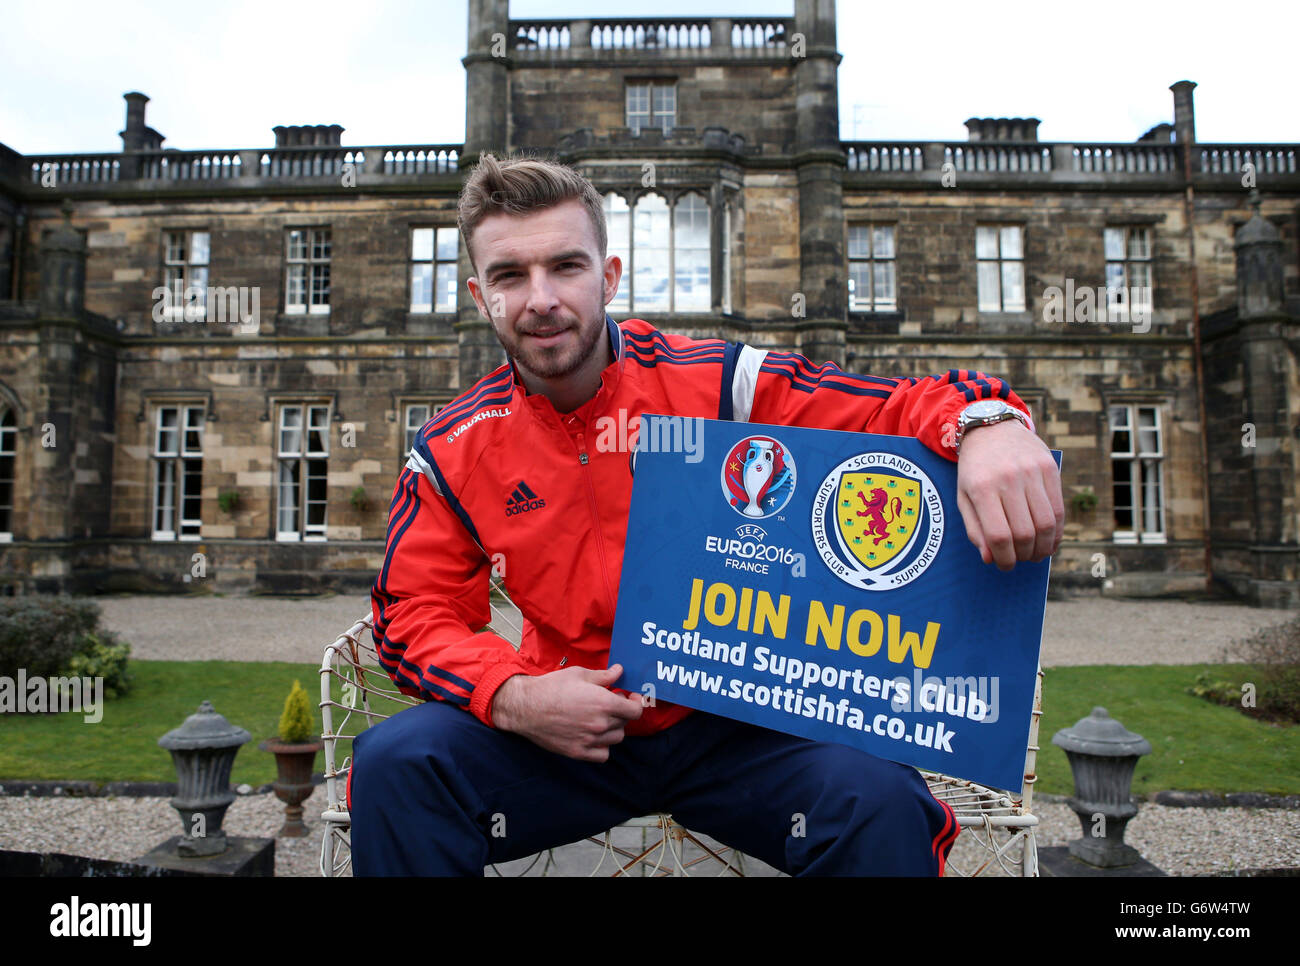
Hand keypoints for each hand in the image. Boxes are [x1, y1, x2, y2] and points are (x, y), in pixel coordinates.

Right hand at [491, 664, 643, 761]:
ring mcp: (590, 741)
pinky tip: (593, 734)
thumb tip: (619, 671)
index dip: (636, 703)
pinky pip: (603, 754)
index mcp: (604, 703)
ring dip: (613, 728)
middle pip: (625, 723)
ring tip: (599, 717)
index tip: (630, 697)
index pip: (636, 710)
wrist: (526, 707)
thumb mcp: (579, 674)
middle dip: (621, 711)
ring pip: (616, 738)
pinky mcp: (578, 752)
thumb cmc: (552, 687)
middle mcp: (600, 724)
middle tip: (608, 702)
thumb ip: (604, 676)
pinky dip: (603, 746)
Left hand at [955, 420, 1063, 570]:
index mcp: (982, 488)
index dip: (1004, 558)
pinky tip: (1049, 539)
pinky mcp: (1050, 468)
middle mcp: (1008, 479)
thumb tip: (991, 558)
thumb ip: (975, 529)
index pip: (998, 535)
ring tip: (1036, 553)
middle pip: (1025, 532)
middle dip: (1024, 555)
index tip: (1005, 565)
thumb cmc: (974, 469)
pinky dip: (1057, 531)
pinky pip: (1059, 508)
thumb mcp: (963, 496)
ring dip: (1043, 547)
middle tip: (1021, 559)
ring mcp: (1032, 472)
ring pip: (1046, 523)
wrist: (991, 428)